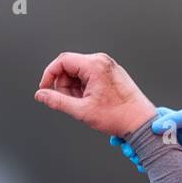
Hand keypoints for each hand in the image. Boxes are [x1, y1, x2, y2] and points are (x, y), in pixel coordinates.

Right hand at [35, 52, 156, 137]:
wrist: (139, 121)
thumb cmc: (118, 116)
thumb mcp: (82, 110)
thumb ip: (57, 101)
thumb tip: (42, 95)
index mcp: (95, 65)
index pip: (62, 61)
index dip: (49, 75)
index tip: (44, 88)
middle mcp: (101, 61)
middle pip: (69, 66)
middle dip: (63, 84)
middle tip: (69, 102)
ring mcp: (106, 66)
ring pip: (78, 72)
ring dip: (74, 88)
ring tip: (83, 103)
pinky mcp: (109, 72)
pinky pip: (88, 75)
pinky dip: (83, 87)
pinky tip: (90, 100)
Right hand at [110, 107, 181, 172]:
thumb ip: (172, 119)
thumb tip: (154, 127)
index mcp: (160, 120)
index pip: (139, 122)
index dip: (126, 127)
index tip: (117, 135)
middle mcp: (157, 134)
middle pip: (136, 138)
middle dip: (128, 144)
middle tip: (127, 150)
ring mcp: (159, 148)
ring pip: (140, 151)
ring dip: (134, 155)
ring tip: (134, 158)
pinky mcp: (164, 161)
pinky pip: (149, 164)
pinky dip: (143, 165)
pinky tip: (142, 166)